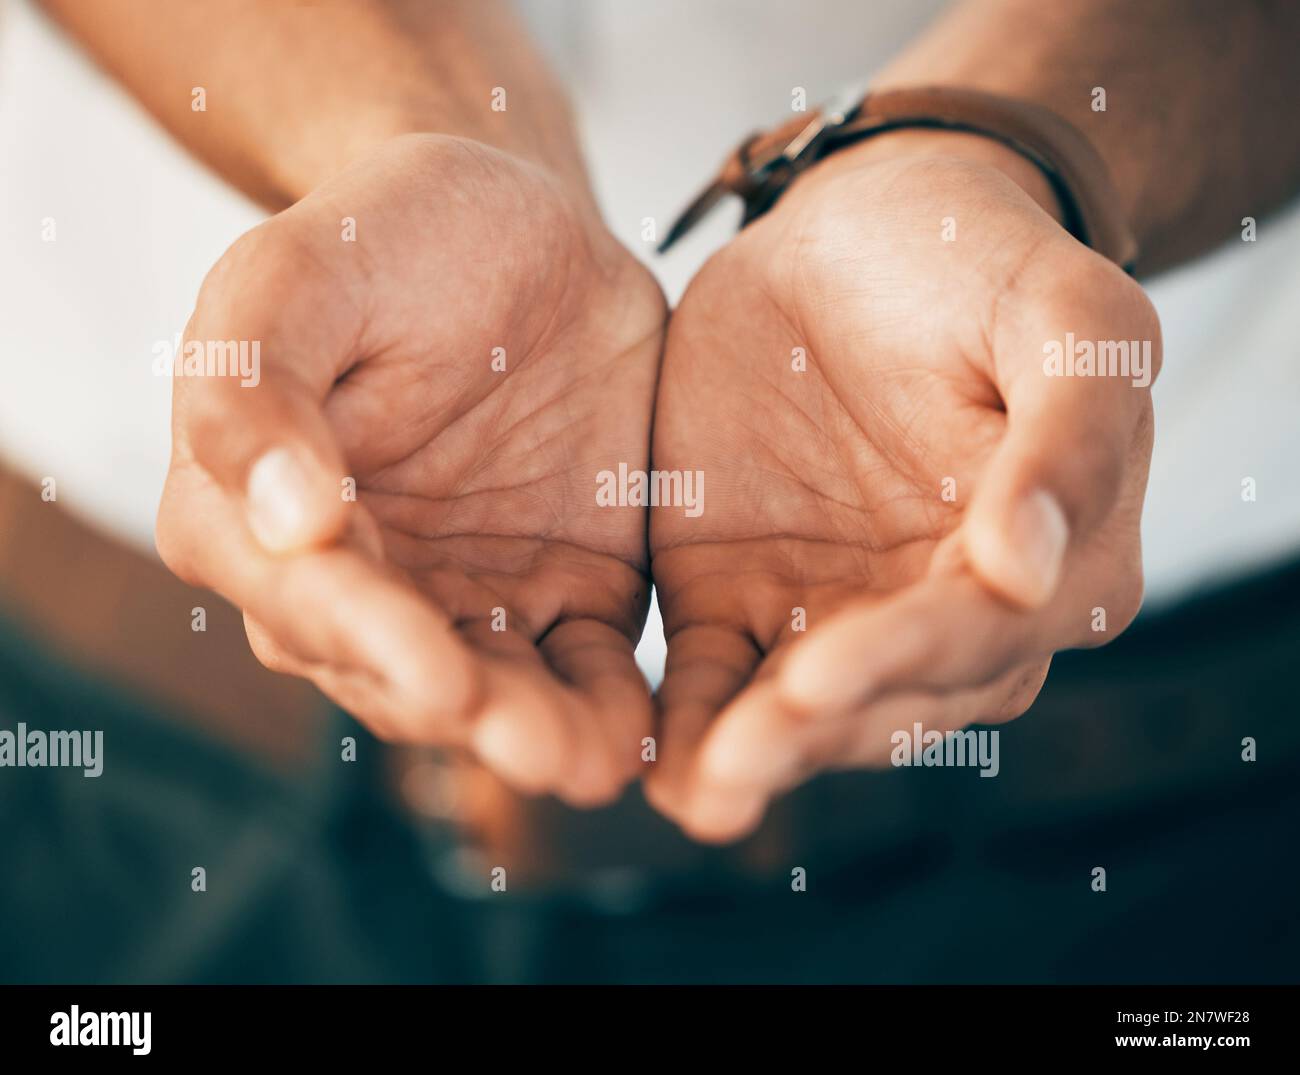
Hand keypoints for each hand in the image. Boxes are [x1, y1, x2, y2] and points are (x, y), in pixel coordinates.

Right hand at [157, 134, 665, 804]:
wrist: (526, 233)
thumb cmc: (388, 236)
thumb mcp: (299, 274)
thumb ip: (257, 386)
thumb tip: (281, 520)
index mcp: (261, 513)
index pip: (305, 593)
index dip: (366, 636)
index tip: (433, 671)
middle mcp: (361, 578)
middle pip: (401, 671)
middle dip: (468, 713)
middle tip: (533, 746)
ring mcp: (466, 596)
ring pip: (495, 689)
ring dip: (540, 732)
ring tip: (592, 759)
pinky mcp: (564, 594)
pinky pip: (583, 667)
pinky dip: (609, 704)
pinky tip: (641, 732)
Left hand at [646, 132, 1158, 840]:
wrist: (853, 230)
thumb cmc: (974, 259)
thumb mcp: (1063, 314)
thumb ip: (1071, 436)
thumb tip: (1033, 574)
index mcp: (1050, 557)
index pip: (980, 631)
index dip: (904, 658)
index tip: (819, 676)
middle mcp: (948, 610)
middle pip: (892, 698)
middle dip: (815, 733)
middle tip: (739, 760)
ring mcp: (840, 613)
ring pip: (806, 708)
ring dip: (751, 754)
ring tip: (695, 791)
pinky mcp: (744, 600)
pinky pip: (719, 677)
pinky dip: (689, 723)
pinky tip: (655, 765)